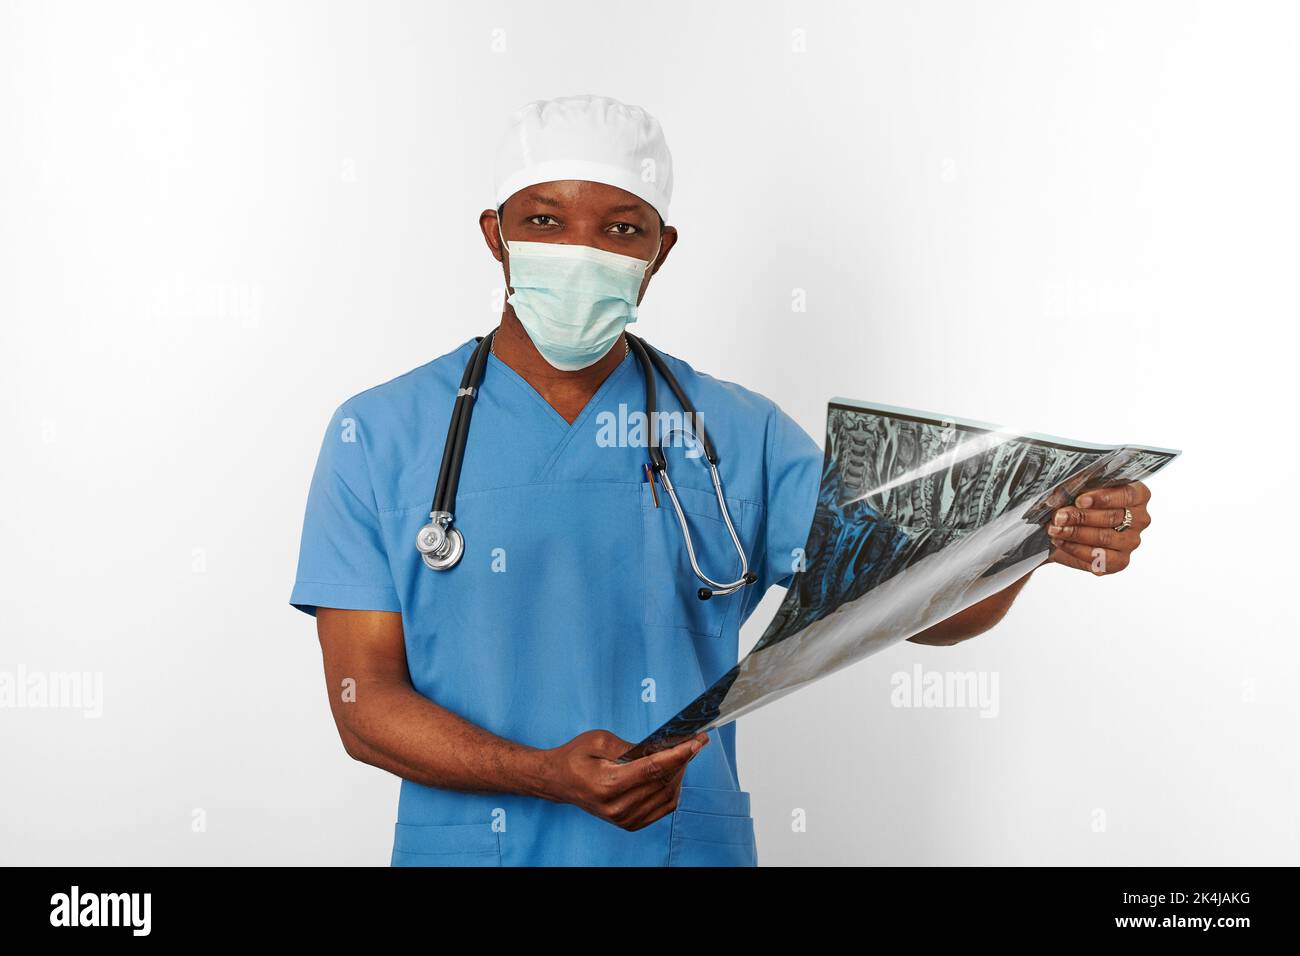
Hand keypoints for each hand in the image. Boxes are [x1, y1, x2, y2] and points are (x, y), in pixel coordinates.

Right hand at [540, 729, 707, 830]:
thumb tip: (663, 747)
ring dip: (679, 775)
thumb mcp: (599, 740)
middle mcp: (618, 807)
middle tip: (694, 742)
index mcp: (608, 784)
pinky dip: (672, 790)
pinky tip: (672, 774)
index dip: (679, 754)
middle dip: (683, 760)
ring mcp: (623, 818)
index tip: (697, 741)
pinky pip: (662, 808)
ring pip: (667, 796)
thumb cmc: (576, 757)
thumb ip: (632, 746)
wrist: (558, 781)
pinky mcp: (629, 823)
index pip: (653, 769)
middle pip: (663, 782)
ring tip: (681, 756)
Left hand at [1046, 481, 1151, 574]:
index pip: (1127, 495)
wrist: (1062, 529)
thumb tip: (1063, 492)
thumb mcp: (1078, 490)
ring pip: (1104, 537)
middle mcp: (1140, 519)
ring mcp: (1131, 541)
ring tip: (1054, 529)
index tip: (1079, 500)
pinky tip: (1060, 541)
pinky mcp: (1120, 561)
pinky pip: (1099, 557)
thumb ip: (1077, 488)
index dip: (1102, 498)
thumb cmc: (1077, 504)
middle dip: (1081, 516)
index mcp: (1137, 495)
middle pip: (1112, 517)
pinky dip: (1075, 548)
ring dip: (1075, 533)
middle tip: (1059, 516)